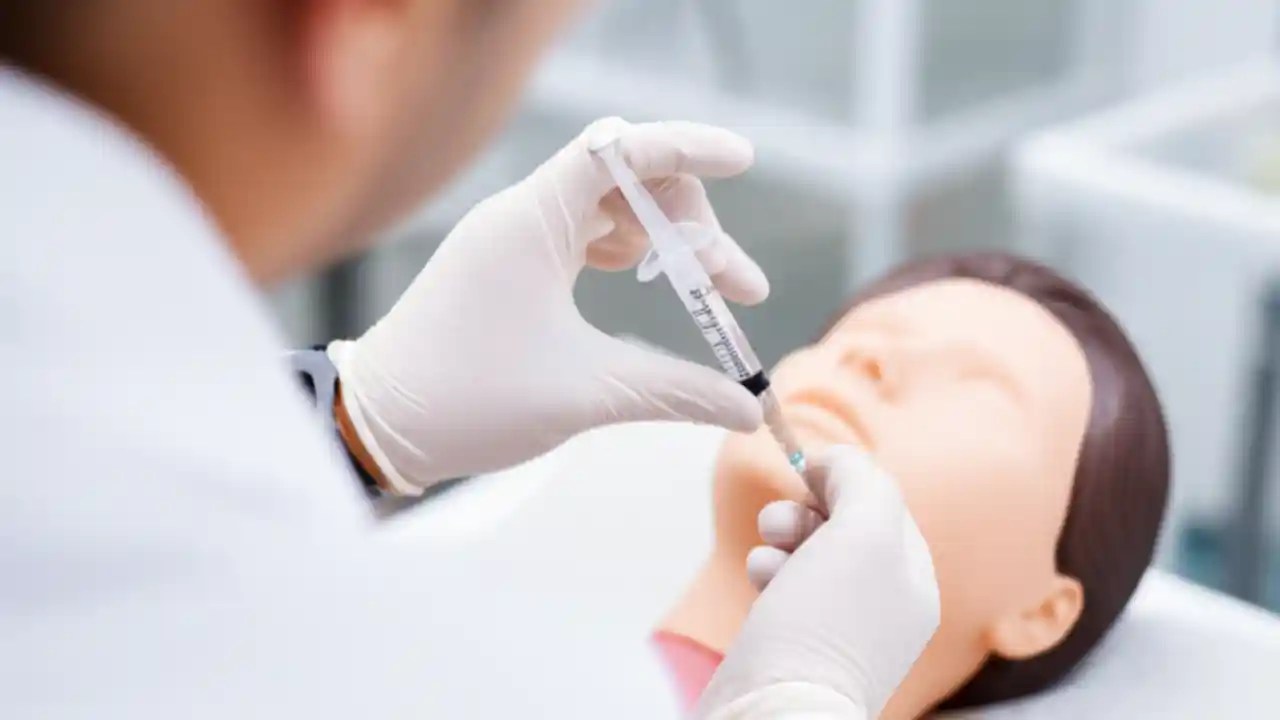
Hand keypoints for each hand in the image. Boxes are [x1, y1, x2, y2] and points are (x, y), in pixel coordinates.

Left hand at [329, 118, 768, 493]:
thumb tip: (748, 407)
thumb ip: (676, 392)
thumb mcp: (586, 394)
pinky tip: (656, 281)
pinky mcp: (510, 265)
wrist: (377, 425)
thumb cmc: (467, 401)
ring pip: (612, 210)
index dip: (686, 147)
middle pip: (630, 180)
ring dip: (667, 240)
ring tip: (713, 290)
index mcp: (531, 222)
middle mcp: (522, 215)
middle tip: (738, 287)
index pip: (620, 149)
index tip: (743, 159)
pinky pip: (584, 235)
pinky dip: (630, 252)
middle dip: (693, 223)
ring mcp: (514, 238)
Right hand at [697, 446, 940, 718]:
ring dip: (782, 537)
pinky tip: (758, 577)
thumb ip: (861, 481)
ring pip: (809, 554)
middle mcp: (882, 607)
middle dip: (806, 510)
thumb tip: (836, 461)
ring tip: (767, 550)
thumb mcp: (864, 532)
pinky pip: (784, 587)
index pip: (884, 506)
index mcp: (914, 582)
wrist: (777, 710)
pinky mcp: (796, 643)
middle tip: (779, 520)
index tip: (807, 475)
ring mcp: (839, 628)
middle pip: (844, 528)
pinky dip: (768, 570)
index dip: (844, 482)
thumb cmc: (825, 624)